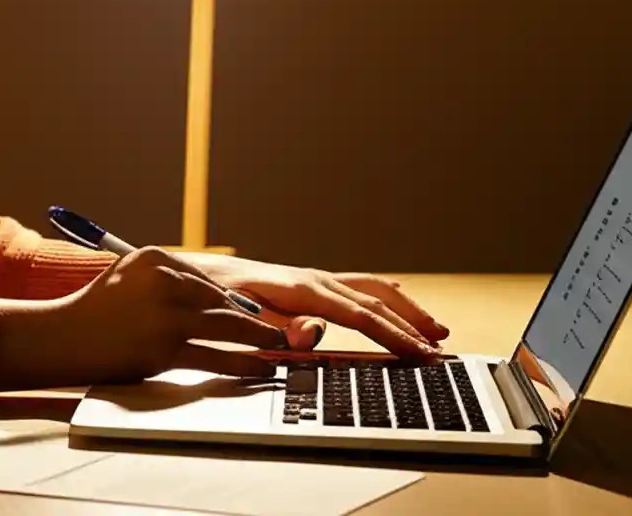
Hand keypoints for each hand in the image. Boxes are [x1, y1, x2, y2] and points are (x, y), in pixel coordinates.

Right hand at [0, 247, 285, 389]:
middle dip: (254, 319)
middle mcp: (165, 280)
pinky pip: (216, 356)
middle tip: (279, 330)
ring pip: (227, 327)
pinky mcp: (165, 348)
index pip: (208, 280)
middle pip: (223, 301)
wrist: (60, 336)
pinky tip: (259, 368)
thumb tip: (213, 296)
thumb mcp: (128, 274)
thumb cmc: (94, 309)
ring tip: (277, 349)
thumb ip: (167, 278)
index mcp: (157, 258)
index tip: (255, 312)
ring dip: (259, 339)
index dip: (235, 301)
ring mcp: (167, 314)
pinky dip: (243, 363)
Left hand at [183, 253, 448, 360]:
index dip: (396, 337)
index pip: (362, 316)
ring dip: (406, 308)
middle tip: (441, 349)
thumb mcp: (239, 318)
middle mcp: (314, 280)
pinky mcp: (309, 284)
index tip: (423, 355)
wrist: (190, 276)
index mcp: (303, 289)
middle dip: (411, 325)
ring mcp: (314, 279)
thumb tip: (314, 333)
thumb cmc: (212, 300)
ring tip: (436, 328)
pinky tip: (399, 301)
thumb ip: (276, 328)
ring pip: (373, 289)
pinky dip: (386, 296)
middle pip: (376, 301)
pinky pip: (358, 286)